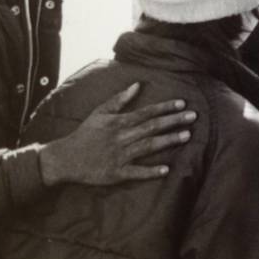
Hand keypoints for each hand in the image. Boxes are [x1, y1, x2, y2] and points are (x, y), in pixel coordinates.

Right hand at [39, 83, 196, 185]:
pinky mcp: (116, 173)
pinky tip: (166, 169)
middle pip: (152, 127)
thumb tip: (137, 85)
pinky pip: (136, 172)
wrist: (65, 158)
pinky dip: (150, 171)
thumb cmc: (85, 133)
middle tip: (193, 116)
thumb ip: (119, 99)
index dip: (165, 108)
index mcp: (119, 122)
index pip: (146, 112)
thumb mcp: (100, 112)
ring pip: (148, 146)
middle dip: (173, 121)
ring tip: (186, 136)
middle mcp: (122, 137)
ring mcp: (120, 155)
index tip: (182, 103)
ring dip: (168, 141)